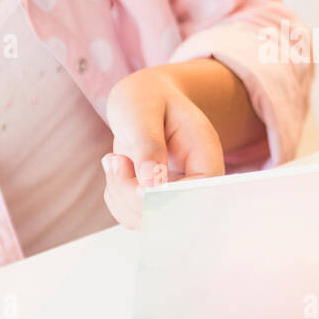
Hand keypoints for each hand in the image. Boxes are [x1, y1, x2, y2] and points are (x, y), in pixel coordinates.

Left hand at [100, 66, 224, 229]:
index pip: (196, 197)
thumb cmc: (148, 99)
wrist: (144, 99)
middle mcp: (195, 183)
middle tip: (114, 160)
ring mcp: (176, 194)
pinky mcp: (155, 201)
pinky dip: (115, 196)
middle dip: (132, 195)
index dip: (167, 200)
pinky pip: (130, 216)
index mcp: (206, 159)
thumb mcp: (144, 112)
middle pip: (170, 215)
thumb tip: (150, 182)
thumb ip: (148, 144)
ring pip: (146, 219)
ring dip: (120, 194)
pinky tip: (116, 168)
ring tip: (112, 158)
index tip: (138, 188)